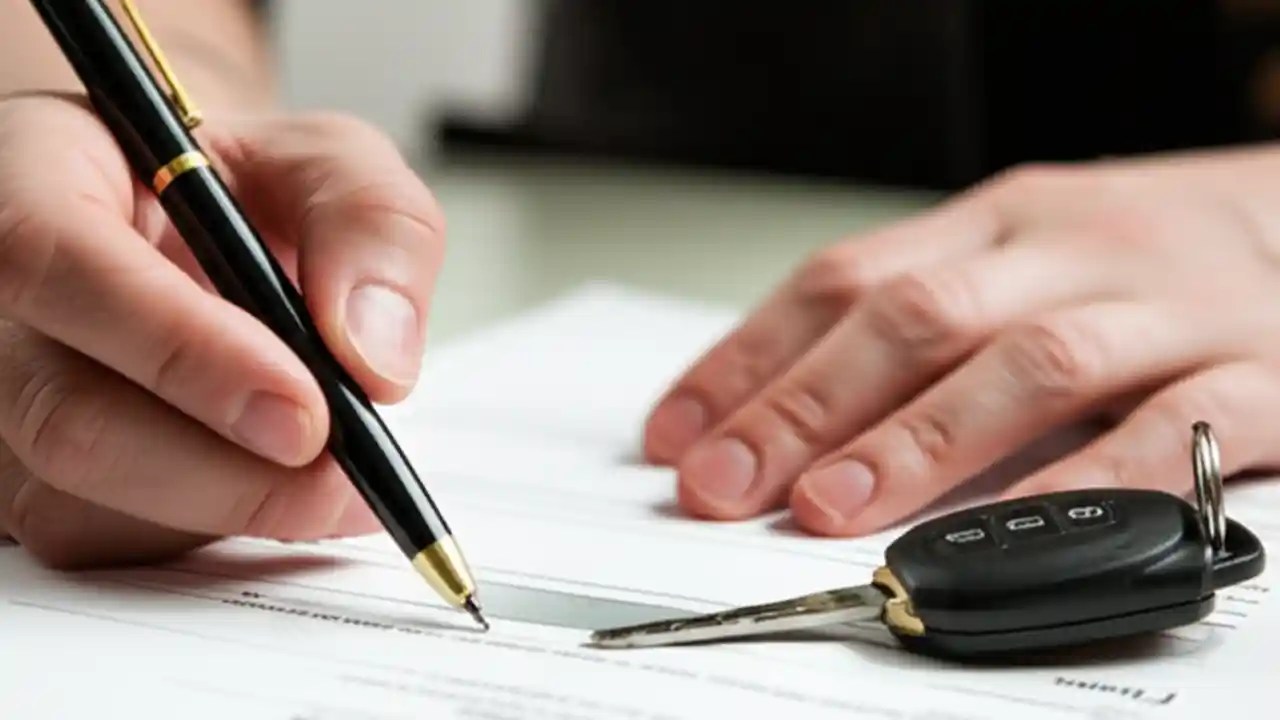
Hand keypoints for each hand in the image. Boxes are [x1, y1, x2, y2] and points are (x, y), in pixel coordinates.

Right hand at [0, 93, 443, 567]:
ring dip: (233, 510)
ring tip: (336, 477)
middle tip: (348, 481)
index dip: (183, 350)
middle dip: (229, 475)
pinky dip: (210, 530)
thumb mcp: (333, 165)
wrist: (195, 228)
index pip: (58, 261)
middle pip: (66, 416)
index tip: (308, 413)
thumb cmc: (247, 188)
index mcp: (34, 174)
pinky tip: (276, 484)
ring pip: (84, 502)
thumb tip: (374, 361)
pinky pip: (103, 539)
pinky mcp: (22, 479)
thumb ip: (371, 226)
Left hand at [644, 148, 1279, 535]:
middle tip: (725, 481)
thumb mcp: (1012, 265)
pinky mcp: (1258, 374)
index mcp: (994, 222)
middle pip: (915, 317)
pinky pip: (1172, 430)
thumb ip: (910, 329)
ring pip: (1029, 364)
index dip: (751, 358)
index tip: (678, 433)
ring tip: (830, 506)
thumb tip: (772, 412)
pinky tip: (1008, 530)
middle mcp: (1067, 251)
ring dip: (917, 441)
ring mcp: (1162, 308)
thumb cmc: (1132, 265)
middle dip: (806, 405)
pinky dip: (1084, 484)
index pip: (843, 279)